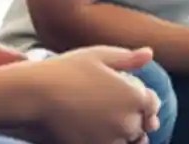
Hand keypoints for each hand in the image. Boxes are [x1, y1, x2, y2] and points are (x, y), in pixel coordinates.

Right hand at [29, 46, 160, 143]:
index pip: (152, 105)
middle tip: (113, 110)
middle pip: (141, 126)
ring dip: (121, 135)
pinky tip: (92, 132)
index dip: (144, 101)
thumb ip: (128, 58)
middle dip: (134, 119)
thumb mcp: (100, 55)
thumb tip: (149, 54)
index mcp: (135, 96)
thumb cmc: (66, 70)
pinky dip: (107, 142)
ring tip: (102, 122)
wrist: (35, 94)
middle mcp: (128, 121)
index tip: (130, 98)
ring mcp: (111, 139)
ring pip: (127, 142)